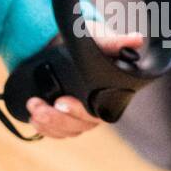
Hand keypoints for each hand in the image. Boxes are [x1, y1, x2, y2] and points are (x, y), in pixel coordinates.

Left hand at [24, 24, 145, 137]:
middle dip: (56, 118)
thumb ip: (116, 43)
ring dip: (47, 123)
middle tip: (38, 104)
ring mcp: (77, 117)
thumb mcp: (101, 41)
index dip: (76, 112)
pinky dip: (43, 128)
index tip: (61, 101)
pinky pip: (55, 132)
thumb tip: (137, 39)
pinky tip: (34, 119)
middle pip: (76, 126)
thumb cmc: (94, 46)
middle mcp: (92, 112)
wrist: (76, 45)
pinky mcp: (63, 118)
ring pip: (64, 130)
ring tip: (33, 107)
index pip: (94, 115)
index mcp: (106, 98)